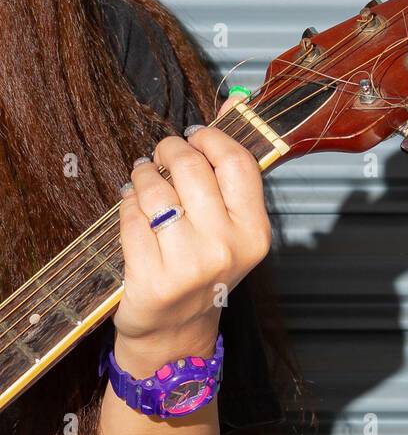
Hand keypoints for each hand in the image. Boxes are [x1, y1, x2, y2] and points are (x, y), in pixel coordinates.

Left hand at [115, 122, 270, 376]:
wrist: (175, 331)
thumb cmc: (204, 267)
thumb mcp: (231, 223)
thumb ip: (232, 167)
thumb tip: (232, 103)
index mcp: (254, 232)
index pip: (236, 162)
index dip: (210, 137)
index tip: (195, 136)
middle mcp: (226, 248)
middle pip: (190, 168)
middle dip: (168, 150)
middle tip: (162, 154)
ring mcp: (188, 266)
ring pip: (154, 189)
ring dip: (143, 176)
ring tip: (143, 180)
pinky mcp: (151, 279)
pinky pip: (130, 218)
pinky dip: (126, 206)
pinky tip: (132, 208)